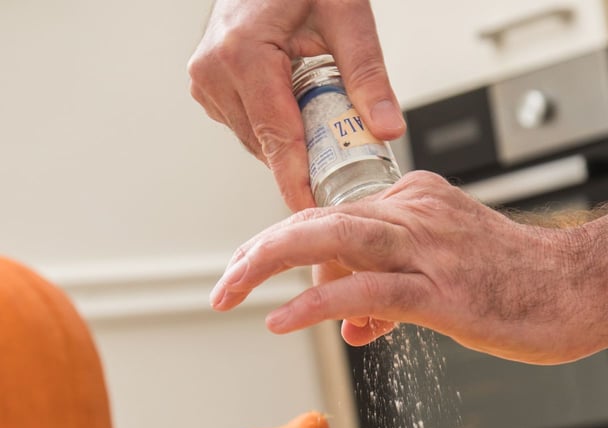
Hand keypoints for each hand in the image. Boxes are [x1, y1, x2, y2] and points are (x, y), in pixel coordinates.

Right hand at [188, 0, 405, 211]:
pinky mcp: (210, 86)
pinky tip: (304, 113)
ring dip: (294, 144)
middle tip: (348, 173)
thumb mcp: (347, 15)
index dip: (298, 181)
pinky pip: (250, 126)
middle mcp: (214, 70)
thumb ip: (368, 74)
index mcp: (243, 53)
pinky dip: (279, 129)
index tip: (314, 214)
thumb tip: (386, 128)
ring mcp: (207, 80)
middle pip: (268, 144)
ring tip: (328, 131)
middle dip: (307, 163)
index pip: (277, 137)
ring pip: (258, 140)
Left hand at [209, 172, 607, 364]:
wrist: (585, 288)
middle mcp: (417, 214)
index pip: (338, 219)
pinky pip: (363, 289)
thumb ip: (395, 295)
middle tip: (225, 281)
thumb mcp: (450, 280)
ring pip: (330, 240)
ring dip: (269, 264)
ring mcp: (427, 249)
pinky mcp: (440, 288)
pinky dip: (317, 303)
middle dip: (262, 250)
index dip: (295, 250)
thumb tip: (352, 325)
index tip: (264, 275)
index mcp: (419, 202)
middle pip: (319, 218)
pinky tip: (283, 319)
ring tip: (228, 290)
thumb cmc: (526, 285)